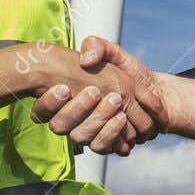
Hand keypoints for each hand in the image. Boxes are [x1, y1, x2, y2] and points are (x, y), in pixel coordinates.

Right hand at [28, 37, 168, 155]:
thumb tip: (86, 59)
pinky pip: (103, 147)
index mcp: (65, 100)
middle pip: (60, 125)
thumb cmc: (127, 71)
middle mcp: (72, 120)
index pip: (41, 111)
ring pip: (81, 137)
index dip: (47, 103)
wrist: (154, 90)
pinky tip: (122, 118)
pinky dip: (112, 134)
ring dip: (96, 120)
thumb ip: (97, 48)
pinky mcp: (107, 143)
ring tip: (115, 100)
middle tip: (96, 91)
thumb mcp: (112, 53)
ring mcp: (89, 133)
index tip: (64, 88)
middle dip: (77, 108)